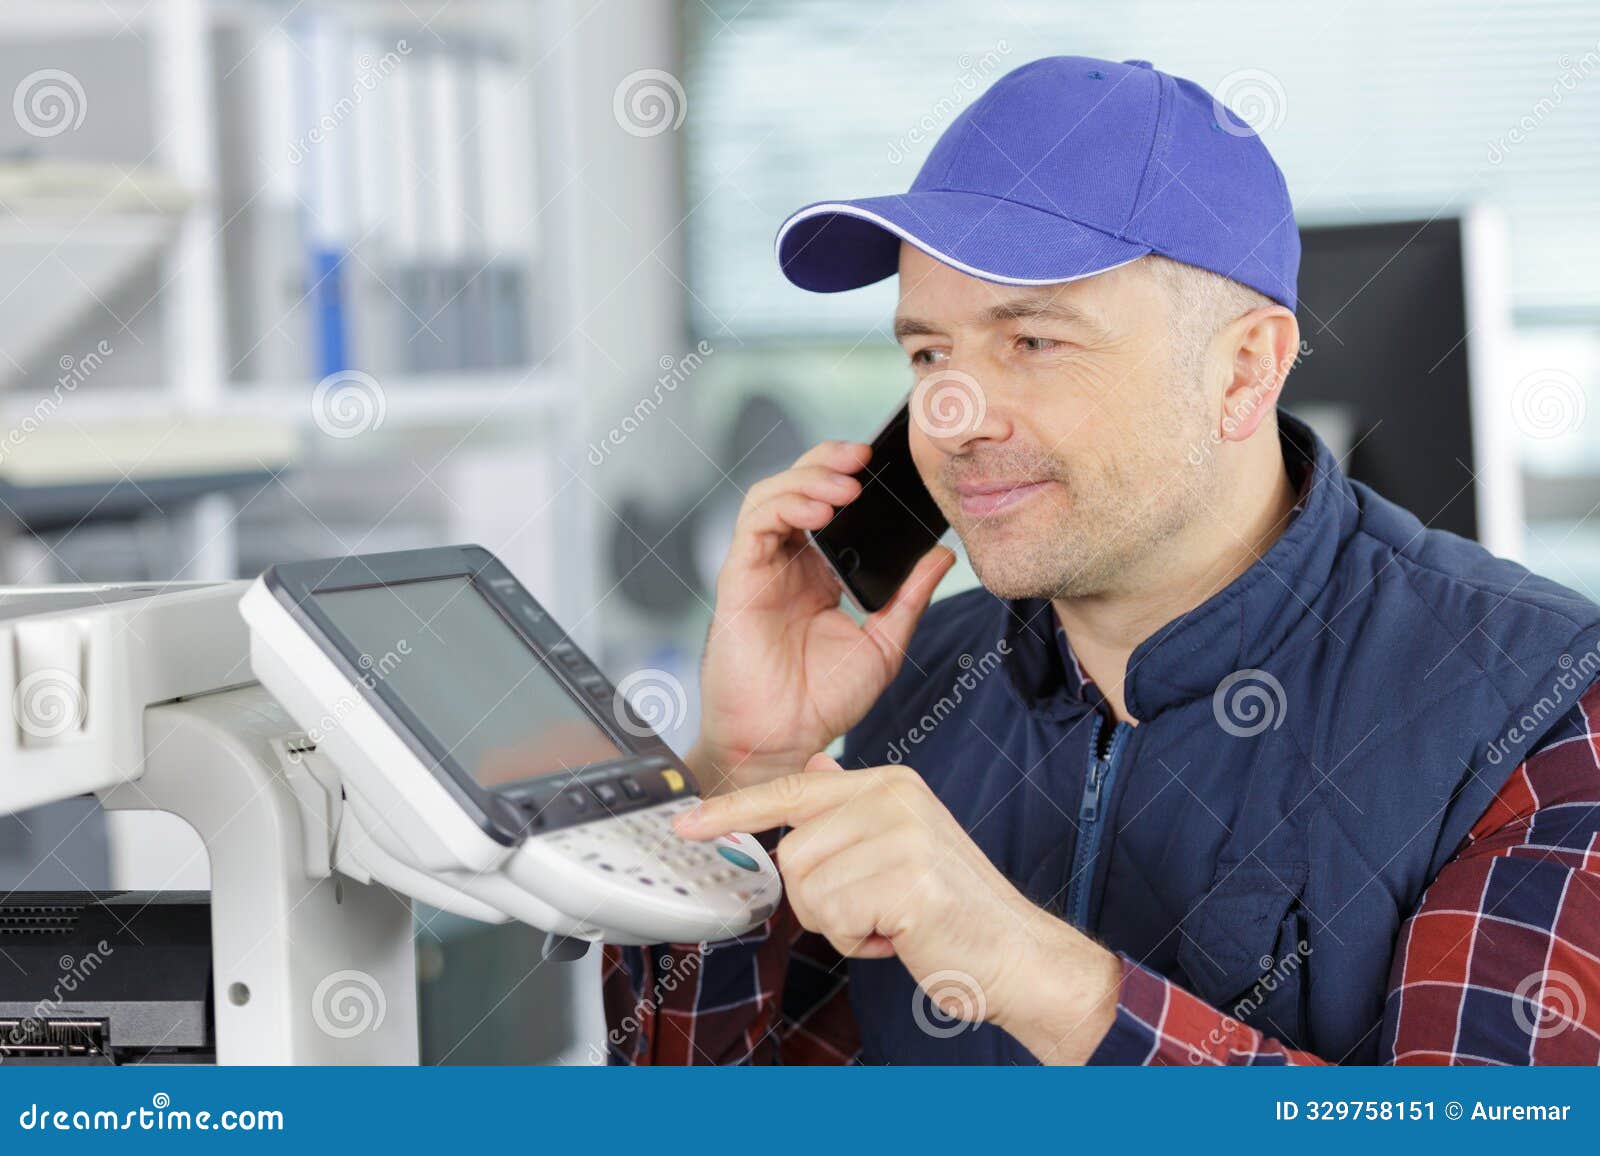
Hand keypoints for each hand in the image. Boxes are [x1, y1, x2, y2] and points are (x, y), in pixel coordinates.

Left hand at [674, 753, 1121, 1061]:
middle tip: (873, 910)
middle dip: (820, 900)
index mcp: (889, 783)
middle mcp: (894, 796)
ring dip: (839, 924)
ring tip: (889, 921)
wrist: (1018, 955)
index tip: (686, 823)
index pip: (793, 790)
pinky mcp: (905, 877)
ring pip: (807, 888)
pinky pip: (834, 917)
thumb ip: (851, 807)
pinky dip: (858, 942)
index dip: (732, 812)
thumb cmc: (952, 912)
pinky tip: (900, 935)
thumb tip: (811, 763)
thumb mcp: (899, 844)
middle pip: (791, 853)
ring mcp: (901, 833)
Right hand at [691, 441, 954, 794]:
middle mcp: (787, 564)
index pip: (828, 504)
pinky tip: (819, 508)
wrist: (785, 741)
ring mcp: (761, 568)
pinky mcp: (739, 578)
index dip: (850, 476)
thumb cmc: (822, 702)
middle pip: (797, 487)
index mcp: (818, 573)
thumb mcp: (883, 643)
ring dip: (808, 478)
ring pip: (772, 496)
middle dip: (828, 461)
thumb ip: (909, 598)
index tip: (886, 466)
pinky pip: (755, 525)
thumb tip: (942, 555)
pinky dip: (785, 505)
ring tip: (846, 483)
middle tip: (864, 456)